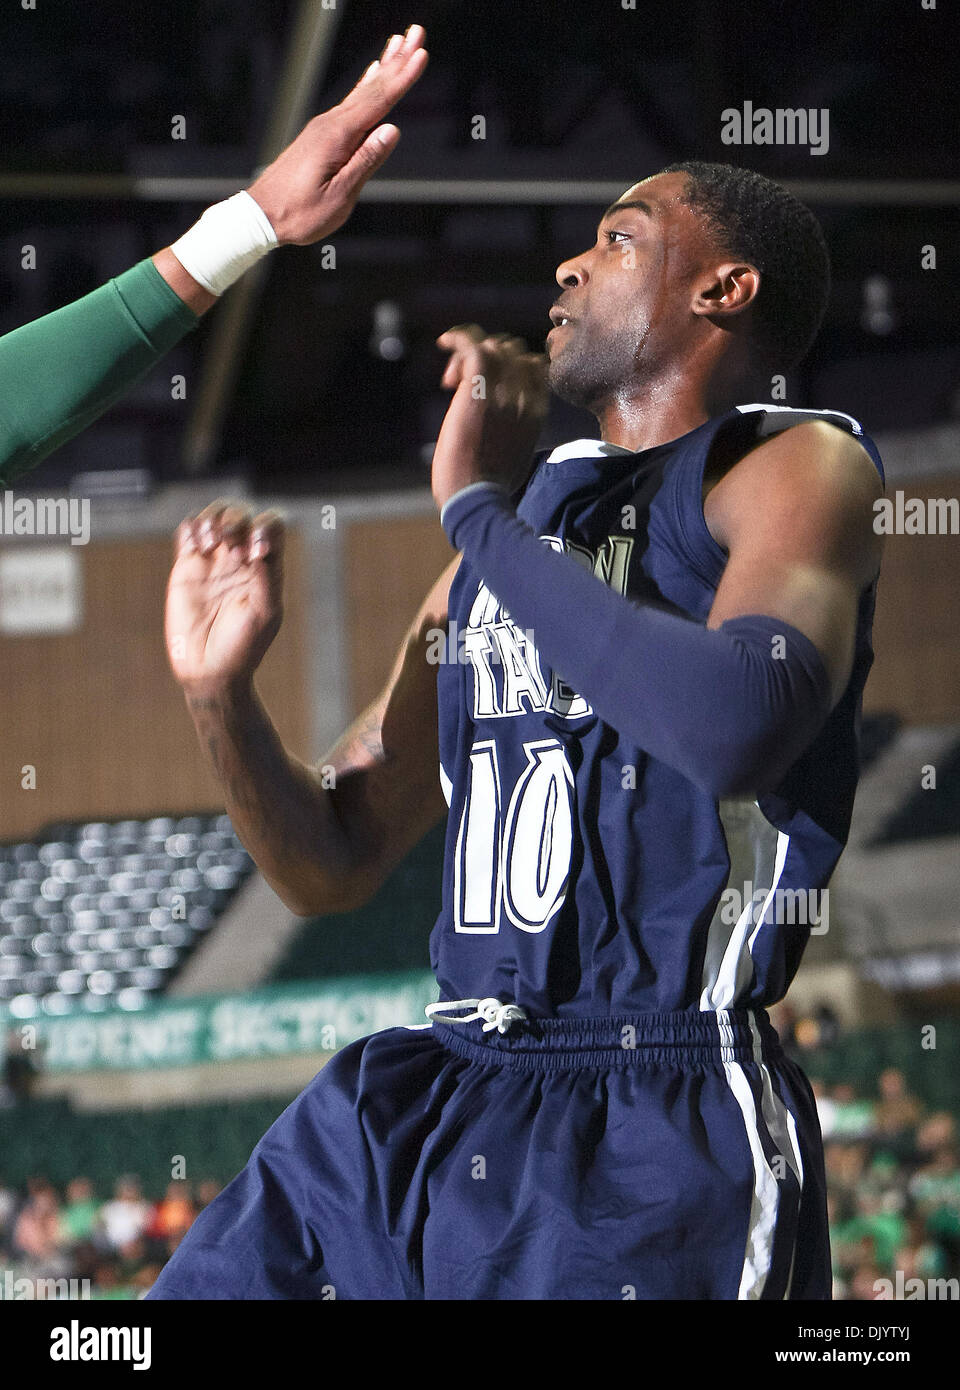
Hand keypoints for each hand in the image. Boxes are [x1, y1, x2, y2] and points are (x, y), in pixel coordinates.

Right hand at [165, 501, 285, 698]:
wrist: (207, 669)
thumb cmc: (243, 645)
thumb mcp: (264, 613)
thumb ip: (266, 577)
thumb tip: (260, 545)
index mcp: (267, 566)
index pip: (272, 526)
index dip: (265, 527)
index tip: (255, 552)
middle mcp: (241, 558)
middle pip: (241, 514)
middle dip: (236, 519)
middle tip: (231, 546)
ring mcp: (214, 560)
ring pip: (214, 515)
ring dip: (213, 517)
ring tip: (210, 544)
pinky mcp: (187, 566)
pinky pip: (188, 531)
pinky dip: (192, 527)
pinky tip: (197, 547)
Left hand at [247, 25, 427, 245]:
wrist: (262, 215)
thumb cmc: (299, 212)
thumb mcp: (339, 196)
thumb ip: (366, 161)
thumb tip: (391, 131)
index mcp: (337, 136)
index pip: (378, 102)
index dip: (402, 78)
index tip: (421, 55)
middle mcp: (330, 124)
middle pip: (371, 87)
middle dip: (397, 59)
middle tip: (417, 32)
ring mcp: (324, 127)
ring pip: (362, 91)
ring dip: (384, 66)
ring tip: (399, 44)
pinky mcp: (321, 135)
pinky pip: (351, 102)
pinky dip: (365, 85)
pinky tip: (371, 74)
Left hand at [432, 325, 548, 511]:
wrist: (477, 498)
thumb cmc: (489, 487)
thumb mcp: (516, 454)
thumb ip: (515, 429)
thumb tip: (503, 425)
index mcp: (537, 412)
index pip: (535, 367)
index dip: (511, 366)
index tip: (488, 387)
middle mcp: (524, 396)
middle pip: (515, 353)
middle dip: (489, 359)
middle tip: (462, 385)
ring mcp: (502, 391)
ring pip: (495, 346)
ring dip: (469, 353)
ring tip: (452, 380)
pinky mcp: (477, 388)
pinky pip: (473, 346)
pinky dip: (457, 339)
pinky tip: (443, 342)